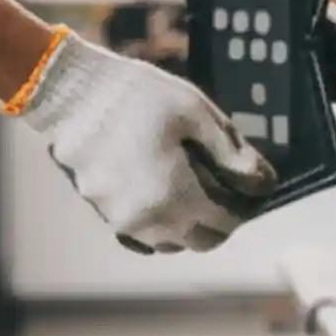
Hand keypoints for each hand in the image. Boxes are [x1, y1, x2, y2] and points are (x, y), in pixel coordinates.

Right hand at [10, 29, 276, 253]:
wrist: (72, 93)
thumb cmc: (137, 96)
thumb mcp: (196, 112)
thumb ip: (232, 152)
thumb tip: (264, 181)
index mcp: (177, 196)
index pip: (225, 223)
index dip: (243, 208)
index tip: (249, 189)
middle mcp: (149, 219)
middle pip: (201, 242)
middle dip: (220, 222)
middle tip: (227, 192)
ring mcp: (121, 220)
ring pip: (170, 242)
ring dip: (189, 226)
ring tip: (195, 191)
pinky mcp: (101, 211)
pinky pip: (140, 234)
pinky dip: (159, 224)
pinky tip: (163, 197)